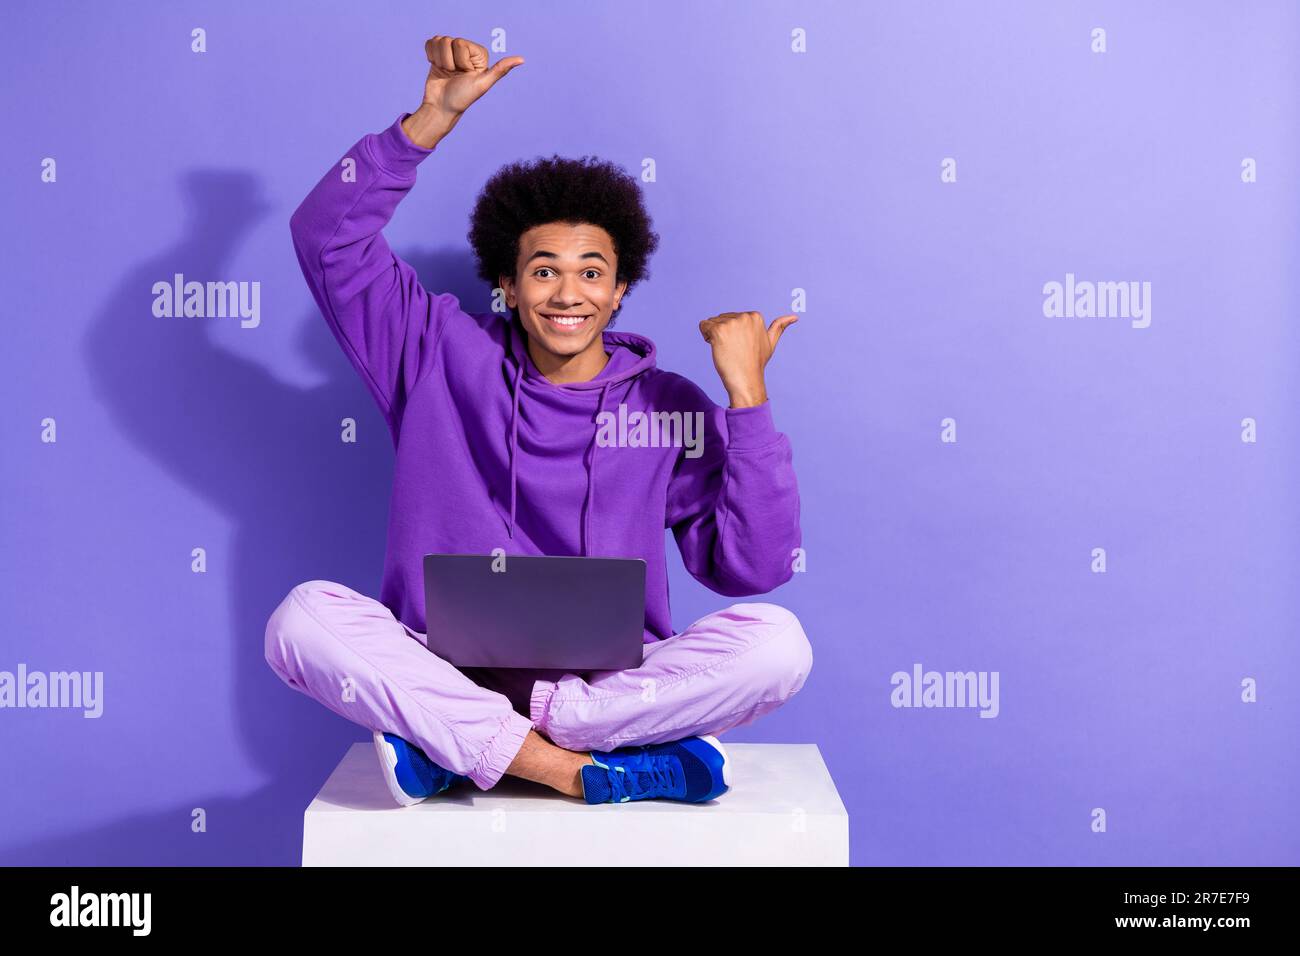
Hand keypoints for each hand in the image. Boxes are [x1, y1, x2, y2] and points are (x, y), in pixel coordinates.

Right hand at [402, 36, 524, 147]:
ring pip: (439, 40)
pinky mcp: (438, 53)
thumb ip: (500, 70)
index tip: (466, 74)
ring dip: (439, 60)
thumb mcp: (483, 84)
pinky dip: (430, 56)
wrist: (441, 107)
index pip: (461, 43)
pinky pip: (431, 42)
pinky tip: (437, 67)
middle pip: (450, 40)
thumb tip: (522, 60)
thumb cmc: (463, 97)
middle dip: (449, 61)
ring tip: (446, 73)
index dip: (461, 60)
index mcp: (479, 54)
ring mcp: (452, 51)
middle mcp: (466, 50)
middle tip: (454, 75)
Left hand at [698, 311, 797, 407]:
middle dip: (722, 333)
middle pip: (720, 318)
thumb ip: (779, 327)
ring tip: (726, 350)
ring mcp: (732, 323)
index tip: (740, 345)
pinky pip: (703, 326)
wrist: (746, 379)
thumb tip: (795, 317)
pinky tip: (716, 347)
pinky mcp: (719, 330)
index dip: (732, 332)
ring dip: (713, 336)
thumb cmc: (756, 363)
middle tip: (733, 350)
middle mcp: (744, 316)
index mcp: (755, 316)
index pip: (731, 317)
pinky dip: (705, 336)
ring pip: (711, 322)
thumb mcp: (770, 343)